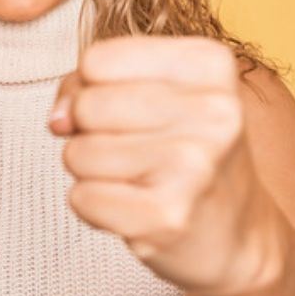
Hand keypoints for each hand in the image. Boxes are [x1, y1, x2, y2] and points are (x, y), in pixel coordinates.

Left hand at [49, 35, 284, 295]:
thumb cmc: (183, 153)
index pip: (97, 60)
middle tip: (133, 152)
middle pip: (86, 106)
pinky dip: (94, 208)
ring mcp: (193, 165)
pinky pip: (82, 198)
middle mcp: (212, 110)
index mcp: (210, 65)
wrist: (236, 235)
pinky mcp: (168, 216)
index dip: (92, 88)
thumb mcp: (150, 94)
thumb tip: (58, 119)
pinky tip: (135, 210)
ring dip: (92, 173)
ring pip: (78, 153)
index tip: (127, 112)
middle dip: (89, 133)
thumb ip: (89, 85)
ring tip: (137, 180)